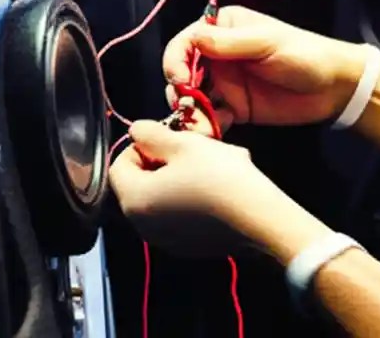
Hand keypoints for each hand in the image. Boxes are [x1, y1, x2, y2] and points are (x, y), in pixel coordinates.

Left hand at [109, 120, 284, 255]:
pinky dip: (190, 201)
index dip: (142, 146)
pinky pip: (178, 217)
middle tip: (191, 151)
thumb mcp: (184, 144)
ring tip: (208, 169)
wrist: (260, 221)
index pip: (119, 164)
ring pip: (161, 198)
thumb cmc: (220, 178)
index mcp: (134, 200)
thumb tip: (137, 131)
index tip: (169, 140)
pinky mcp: (187, 248)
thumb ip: (152, 134)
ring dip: (178, 179)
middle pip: (140, 183)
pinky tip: (216, 191)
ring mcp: (164, 240)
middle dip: (161, 162)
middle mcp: (142, 226)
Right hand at [162, 6, 364, 127]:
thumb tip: (194, 38)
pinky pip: (209, 118)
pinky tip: (217, 129)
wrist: (334, 87)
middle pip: (182, 72)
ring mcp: (225, 83)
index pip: (186, 42)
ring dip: (190, 112)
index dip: (175, 60)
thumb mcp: (268, 44)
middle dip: (179, 91)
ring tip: (201, 124)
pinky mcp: (234, 108)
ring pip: (191, 98)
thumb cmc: (306, 54)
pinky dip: (207, 125)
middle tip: (188, 106)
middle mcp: (219, 55)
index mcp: (224, 29)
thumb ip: (229, 43)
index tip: (179, 78)